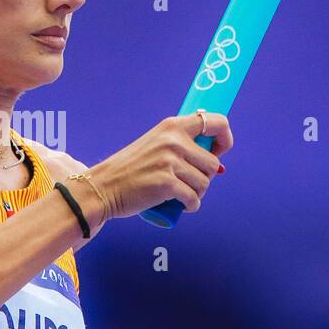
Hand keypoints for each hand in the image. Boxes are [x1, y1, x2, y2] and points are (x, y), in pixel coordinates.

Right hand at [84, 112, 232, 222]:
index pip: (217, 122)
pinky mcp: (166, 184)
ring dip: (196, 193)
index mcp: (173, 126)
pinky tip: (180, 205)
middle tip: (187, 182)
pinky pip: (194, 199)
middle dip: (205, 177)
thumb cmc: (132, 169)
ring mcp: (170, 162)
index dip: (224, 140)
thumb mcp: (156, 144)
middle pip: (213, 163)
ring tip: (180, 194)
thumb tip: (220, 163)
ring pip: (204, 183)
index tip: (217, 153)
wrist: (104, 186)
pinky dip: (190, 206)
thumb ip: (182, 145)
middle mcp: (173, 140)